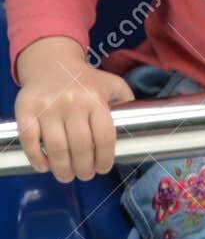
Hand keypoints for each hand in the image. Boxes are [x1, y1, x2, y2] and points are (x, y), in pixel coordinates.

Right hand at [15, 39, 134, 181]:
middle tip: (85, 175)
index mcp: (96, 99)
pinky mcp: (25, 109)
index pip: (105, 137)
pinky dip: (37, 158)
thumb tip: (144, 119)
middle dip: (84, 168)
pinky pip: (30, 140)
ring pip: (57, 147)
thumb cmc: (85, 80)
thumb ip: (126, 100)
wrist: (51, 63)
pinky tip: (44, 166)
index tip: (103, 169)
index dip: (105, 159)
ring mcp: (48, 106)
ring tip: (67, 175)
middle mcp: (73, 102)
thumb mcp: (111, 84)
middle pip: (81, 146)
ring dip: (63, 168)